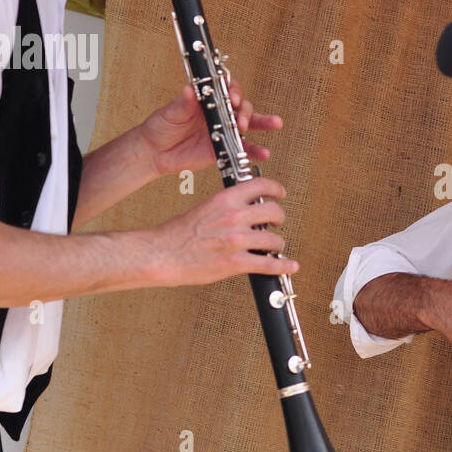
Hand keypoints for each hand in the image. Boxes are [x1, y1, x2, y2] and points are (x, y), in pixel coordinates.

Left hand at [140, 80, 281, 177]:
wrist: (155, 153)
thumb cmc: (161, 127)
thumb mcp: (170, 112)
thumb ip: (183, 103)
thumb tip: (191, 89)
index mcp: (207, 101)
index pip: (226, 90)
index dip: (233, 91)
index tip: (232, 99)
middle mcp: (219, 113)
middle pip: (241, 106)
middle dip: (245, 111)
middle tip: (241, 120)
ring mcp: (224, 130)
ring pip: (249, 124)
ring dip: (263, 122)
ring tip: (275, 123)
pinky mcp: (225, 148)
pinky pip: (244, 148)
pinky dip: (256, 150)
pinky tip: (264, 152)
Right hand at [149, 177, 296, 285]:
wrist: (161, 254)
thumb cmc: (177, 234)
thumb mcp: (205, 208)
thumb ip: (227, 208)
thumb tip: (245, 211)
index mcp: (225, 199)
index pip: (261, 185)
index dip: (276, 189)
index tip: (279, 193)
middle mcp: (234, 216)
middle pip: (274, 211)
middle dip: (279, 217)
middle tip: (277, 223)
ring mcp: (236, 240)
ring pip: (274, 239)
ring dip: (278, 244)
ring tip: (274, 247)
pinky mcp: (236, 262)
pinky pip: (269, 264)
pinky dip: (284, 266)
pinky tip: (290, 266)